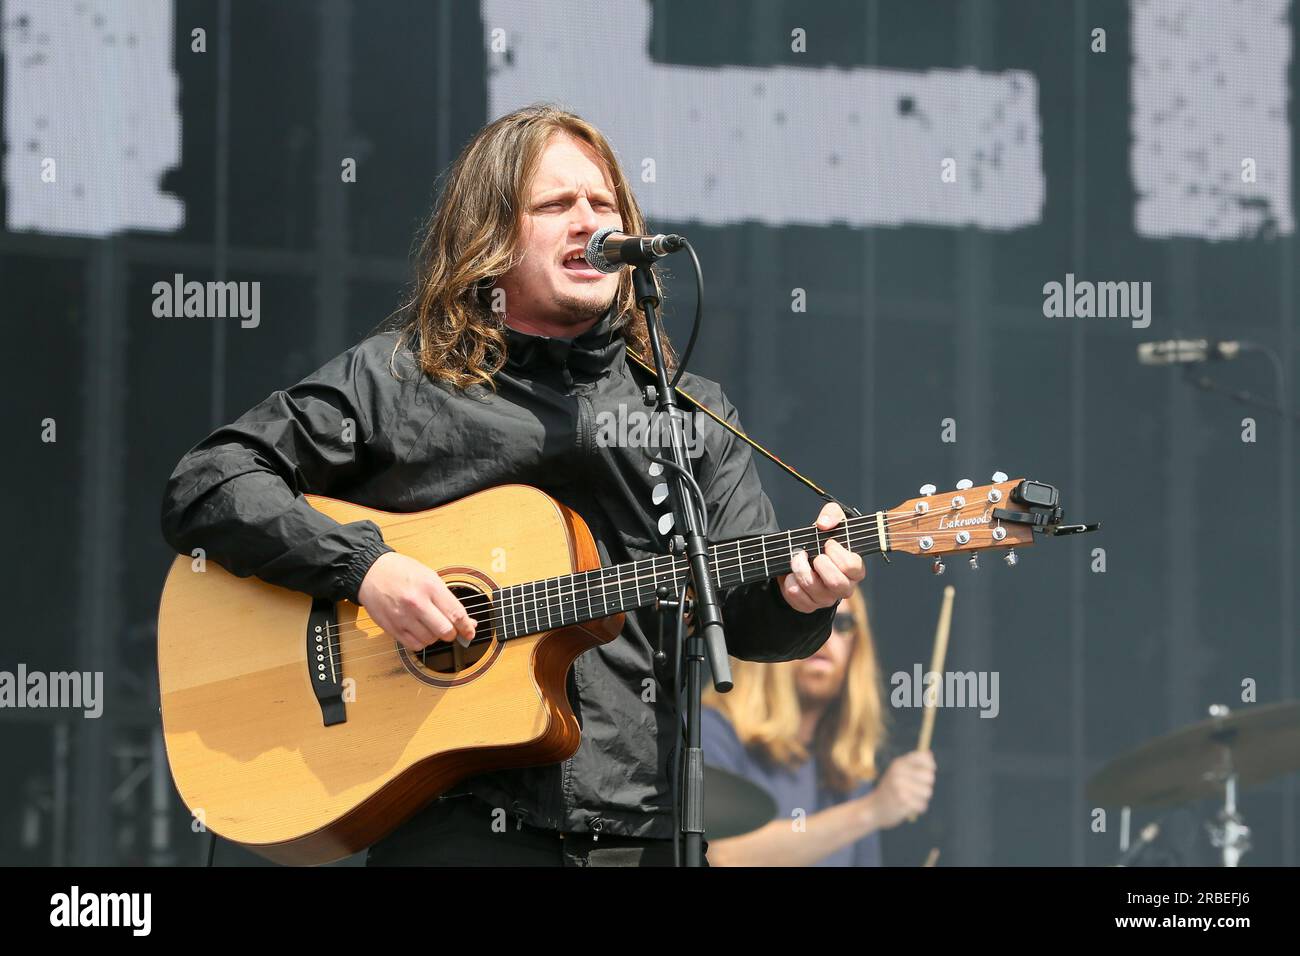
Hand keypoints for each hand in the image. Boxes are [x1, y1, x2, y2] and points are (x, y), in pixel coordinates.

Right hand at [356, 552, 476, 651]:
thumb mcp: (430, 577)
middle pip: (445, 631)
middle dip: (452, 633)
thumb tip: (467, 621)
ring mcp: (403, 617)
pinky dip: (421, 642)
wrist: (371, 572)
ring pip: (430, 640)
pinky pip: (414, 645)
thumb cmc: (402, 572)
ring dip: (435, 637)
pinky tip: (419, 631)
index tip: (470, 631)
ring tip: (431, 625)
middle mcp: (416, 603)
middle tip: (450, 629)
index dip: (467, 627)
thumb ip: (448, 600)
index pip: (456, 614)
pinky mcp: (392, 628)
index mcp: (430, 586)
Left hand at [778, 502, 865, 611]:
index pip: (852, 567)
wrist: (804, 557)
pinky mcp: (809, 605)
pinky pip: (797, 596)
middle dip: (820, 564)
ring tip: (797, 558)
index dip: (837, 553)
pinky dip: (790, 581)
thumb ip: (832, 514)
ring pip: (814, 588)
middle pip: (837, 583)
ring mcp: (826, 598)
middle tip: (812, 554)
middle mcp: (844, 587)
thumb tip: (823, 524)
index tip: (828, 543)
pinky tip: (791, 574)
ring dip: (800, 568)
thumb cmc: (823, 540)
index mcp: (854, 570)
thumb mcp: (830, 521)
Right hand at [863, 750, 936, 828]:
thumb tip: (930, 754)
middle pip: (929, 776)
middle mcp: (898, 772)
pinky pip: (923, 804)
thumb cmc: (890, 789)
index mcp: (898, 763)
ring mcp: (899, 786)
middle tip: (916, 788)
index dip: (930, 765)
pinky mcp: (902, 802)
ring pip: (927, 792)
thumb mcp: (897, 772)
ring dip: (922, 797)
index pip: (923, 757)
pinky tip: (909, 806)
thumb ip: (913, 763)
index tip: (928, 771)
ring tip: (911, 798)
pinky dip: (918, 807)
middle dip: (927, 784)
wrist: (873, 808)